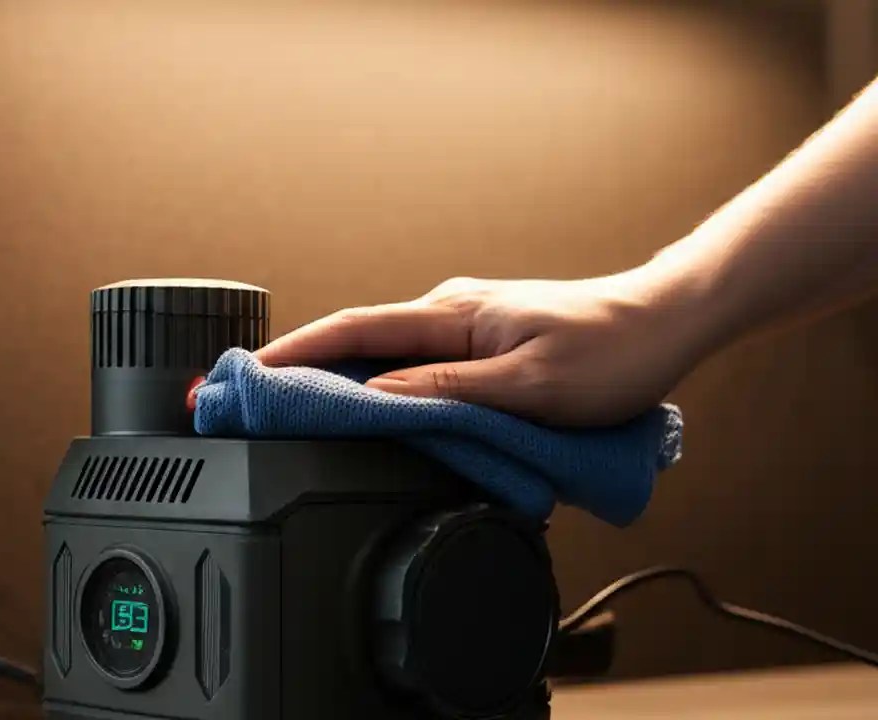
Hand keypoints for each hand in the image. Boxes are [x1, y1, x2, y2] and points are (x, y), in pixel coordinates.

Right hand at [253, 273, 709, 426]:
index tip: (250, 373)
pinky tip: (375, 407)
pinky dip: (382, 382)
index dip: (296, 352)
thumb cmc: (611, 353)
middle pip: (358, 340)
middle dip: (302, 365)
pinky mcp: (482, 342)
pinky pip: (416, 361)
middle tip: (257, 399)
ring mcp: (465, 325)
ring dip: (341, 376)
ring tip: (300, 410)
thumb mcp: (530, 387)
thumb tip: (377, 396)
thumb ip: (449, 390)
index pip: (354, 330)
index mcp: (453, 314)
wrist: (666, 321)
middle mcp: (450, 311)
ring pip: (386, 353)